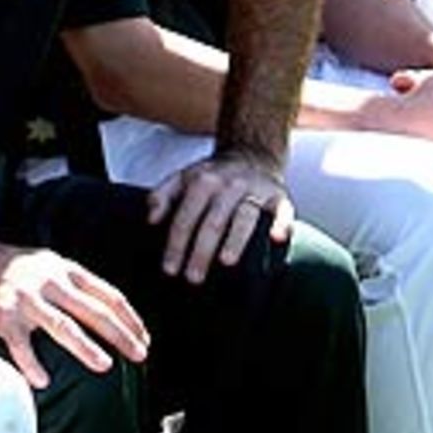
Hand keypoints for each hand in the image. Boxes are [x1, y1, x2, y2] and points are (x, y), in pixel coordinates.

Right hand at [0, 244, 149, 390]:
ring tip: (105, 365)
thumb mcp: (47, 265)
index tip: (144, 336)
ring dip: (86, 347)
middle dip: (121, 333)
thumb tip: (103, 309)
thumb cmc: (10, 269)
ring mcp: (25, 296)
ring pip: (62, 324)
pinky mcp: (2, 314)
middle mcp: (49, 279)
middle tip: (140, 354)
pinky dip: (31, 363)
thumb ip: (72, 284)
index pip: (106, 293)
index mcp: (64, 268)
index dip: (129, 316)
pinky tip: (42, 380)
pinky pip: (19, 344)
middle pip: (93, 309)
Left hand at [148, 149, 292, 285]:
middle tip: (192, 278)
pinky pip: (283, 210)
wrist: (253, 154)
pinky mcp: (279, 197)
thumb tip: (150, 219)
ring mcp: (255, 190)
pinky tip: (276, 239)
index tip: (169, 270)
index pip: (186, 216)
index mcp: (202, 181)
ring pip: (245, 215)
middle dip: (201, 250)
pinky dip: (281, 223)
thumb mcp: (183, 178)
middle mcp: (229, 184)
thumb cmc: (212, 178)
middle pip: (213, 220)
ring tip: (226, 262)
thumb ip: (162, 195)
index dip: (176, 243)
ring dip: (236, 238)